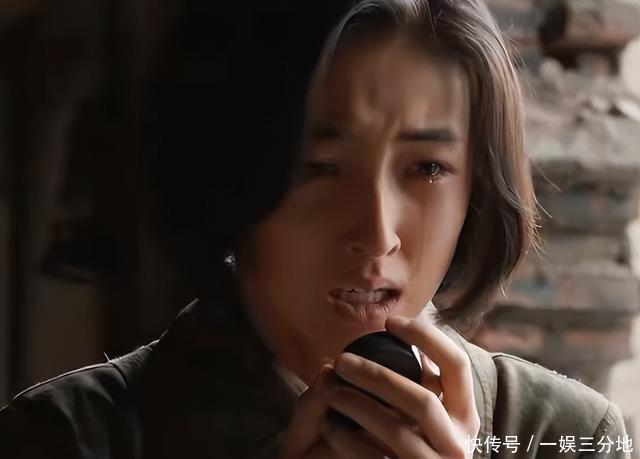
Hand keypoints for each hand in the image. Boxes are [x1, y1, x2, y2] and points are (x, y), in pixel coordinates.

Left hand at [321, 315, 480, 458]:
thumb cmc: (419, 445)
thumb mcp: (435, 417)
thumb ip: (428, 385)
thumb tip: (412, 340)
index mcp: (466, 416)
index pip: (457, 365)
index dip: (426, 337)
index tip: (390, 322)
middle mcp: (458, 444)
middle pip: (422, 400)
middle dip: (377, 375)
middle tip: (342, 360)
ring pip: (396, 431)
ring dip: (358, 405)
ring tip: (330, 391)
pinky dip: (349, 440)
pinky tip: (329, 425)